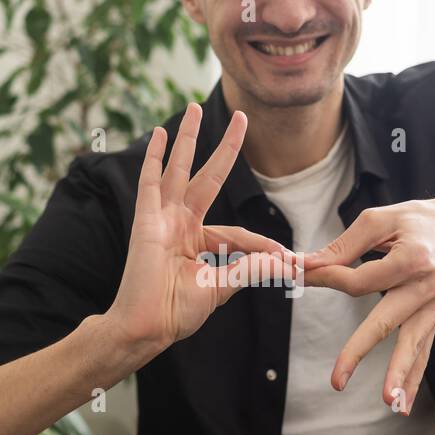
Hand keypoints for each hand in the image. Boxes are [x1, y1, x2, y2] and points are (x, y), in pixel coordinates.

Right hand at [107, 102, 294, 355]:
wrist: (147, 328)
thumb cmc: (177, 313)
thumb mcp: (222, 288)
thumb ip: (250, 269)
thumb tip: (285, 261)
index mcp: (198, 242)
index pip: (237, 233)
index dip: (263, 246)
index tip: (289, 261)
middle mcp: (181, 224)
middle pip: (208, 176)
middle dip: (225, 147)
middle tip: (241, 117)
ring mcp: (162, 219)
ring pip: (179, 170)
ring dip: (187, 138)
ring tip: (194, 107)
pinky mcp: (145, 221)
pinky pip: (150, 182)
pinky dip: (155, 158)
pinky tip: (161, 134)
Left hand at [299, 196, 434, 413]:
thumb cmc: (416, 221)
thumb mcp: (380, 219)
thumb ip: (344, 245)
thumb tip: (307, 265)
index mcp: (412, 257)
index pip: (362, 281)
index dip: (329, 279)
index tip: (303, 275)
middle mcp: (427, 285)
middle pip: (386, 321)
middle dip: (360, 349)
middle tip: (337, 379)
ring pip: (413, 343)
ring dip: (400, 374)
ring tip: (388, 401)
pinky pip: (424, 350)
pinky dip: (413, 378)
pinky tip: (401, 404)